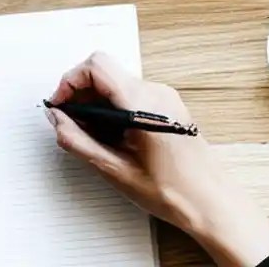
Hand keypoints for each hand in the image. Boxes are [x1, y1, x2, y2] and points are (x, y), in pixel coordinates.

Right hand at [46, 53, 268, 266]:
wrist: (211, 203)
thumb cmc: (174, 192)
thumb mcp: (114, 169)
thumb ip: (78, 141)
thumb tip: (57, 120)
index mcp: (143, 103)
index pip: (96, 66)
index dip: (70, 81)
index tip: (60, 104)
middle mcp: (156, 92)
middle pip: (104, 72)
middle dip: (80, 94)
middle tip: (70, 123)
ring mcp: (165, 97)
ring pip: (116, 83)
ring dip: (96, 103)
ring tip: (92, 135)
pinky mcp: (169, 105)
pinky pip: (132, 94)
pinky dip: (113, 107)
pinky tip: (112, 136)